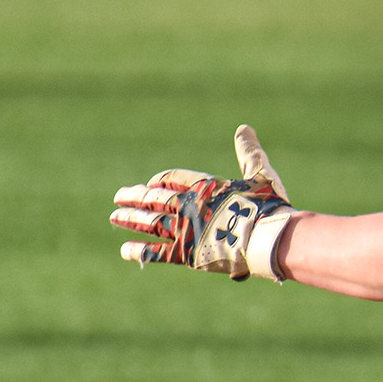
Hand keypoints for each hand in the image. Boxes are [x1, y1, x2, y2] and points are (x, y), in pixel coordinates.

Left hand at [109, 125, 295, 281]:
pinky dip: (140, 250)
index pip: (173, 179)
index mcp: (205, 186)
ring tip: (115, 216)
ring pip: (150, 222)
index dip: (160, 181)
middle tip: (119, 196)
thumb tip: (244, 128)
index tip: (150, 183)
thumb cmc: (268, 206)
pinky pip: (156, 252)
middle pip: (154, 198)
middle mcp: (189, 205)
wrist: (268, 237)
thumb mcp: (260, 173)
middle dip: (136, 197)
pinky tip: (124, 250)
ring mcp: (185, 229)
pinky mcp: (186, 254)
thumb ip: (249, 152)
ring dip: (131, 219)